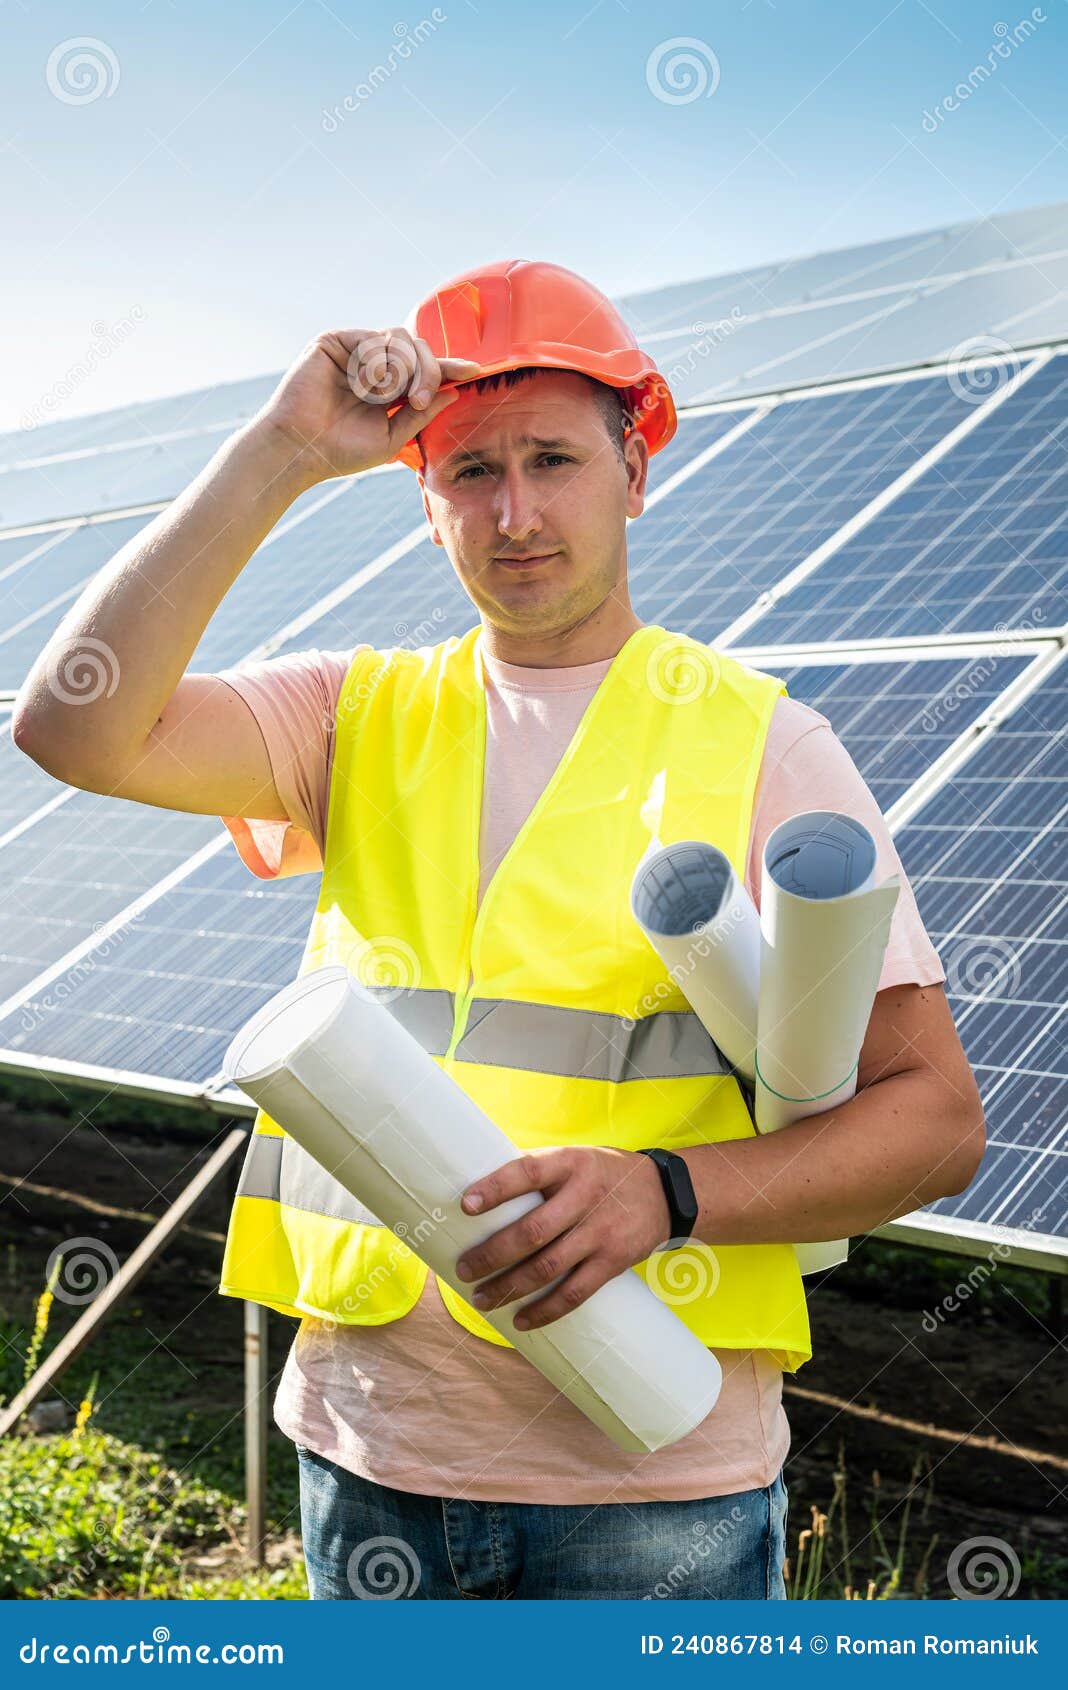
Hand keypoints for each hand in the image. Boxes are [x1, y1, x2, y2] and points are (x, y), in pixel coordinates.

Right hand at [251, 327, 481, 482]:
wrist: (301, 449)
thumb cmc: (341, 451)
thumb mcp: (392, 438)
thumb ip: (422, 415)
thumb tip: (453, 392)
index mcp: (388, 388)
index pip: (425, 369)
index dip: (449, 367)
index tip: (474, 371)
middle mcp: (373, 365)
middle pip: (419, 348)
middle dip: (427, 372)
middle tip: (418, 400)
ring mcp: (354, 350)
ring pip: (401, 338)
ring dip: (402, 368)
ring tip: (382, 396)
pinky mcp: (336, 341)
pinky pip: (374, 339)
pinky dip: (376, 364)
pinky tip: (361, 385)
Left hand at [454, 1147, 671, 1331]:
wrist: (663, 1193)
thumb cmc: (600, 1173)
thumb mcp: (573, 1157)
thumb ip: (535, 1170)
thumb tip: (477, 1188)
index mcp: (569, 1163)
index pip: (528, 1172)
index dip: (496, 1188)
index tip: (465, 1206)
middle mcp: (585, 1196)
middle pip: (533, 1231)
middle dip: (493, 1254)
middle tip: (463, 1270)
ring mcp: (601, 1231)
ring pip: (549, 1267)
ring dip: (510, 1287)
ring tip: (481, 1299)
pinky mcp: (614, 1261)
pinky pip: (575, 1292)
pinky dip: (545, 1310)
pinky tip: (521, 1319)